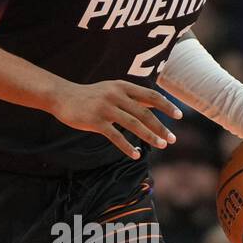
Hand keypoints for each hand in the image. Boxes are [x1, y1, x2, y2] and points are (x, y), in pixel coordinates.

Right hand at [49, 78, 181, 159]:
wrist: (63, 97)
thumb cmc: (91, 95)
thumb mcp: (113, 89)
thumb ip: (133, 96)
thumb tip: (156, 102)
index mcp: (123, 87)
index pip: (151, 96)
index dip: (166, 106)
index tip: (179, 116)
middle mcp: (116, 95)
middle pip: (145, 113)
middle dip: (161, 127)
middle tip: (172, 139)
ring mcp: (106, 108)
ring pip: (133, 125)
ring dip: (150, 136)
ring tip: (161, 145)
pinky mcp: (96, 121)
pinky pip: (115, 136)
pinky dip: (127, 147)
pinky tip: (136, 155)